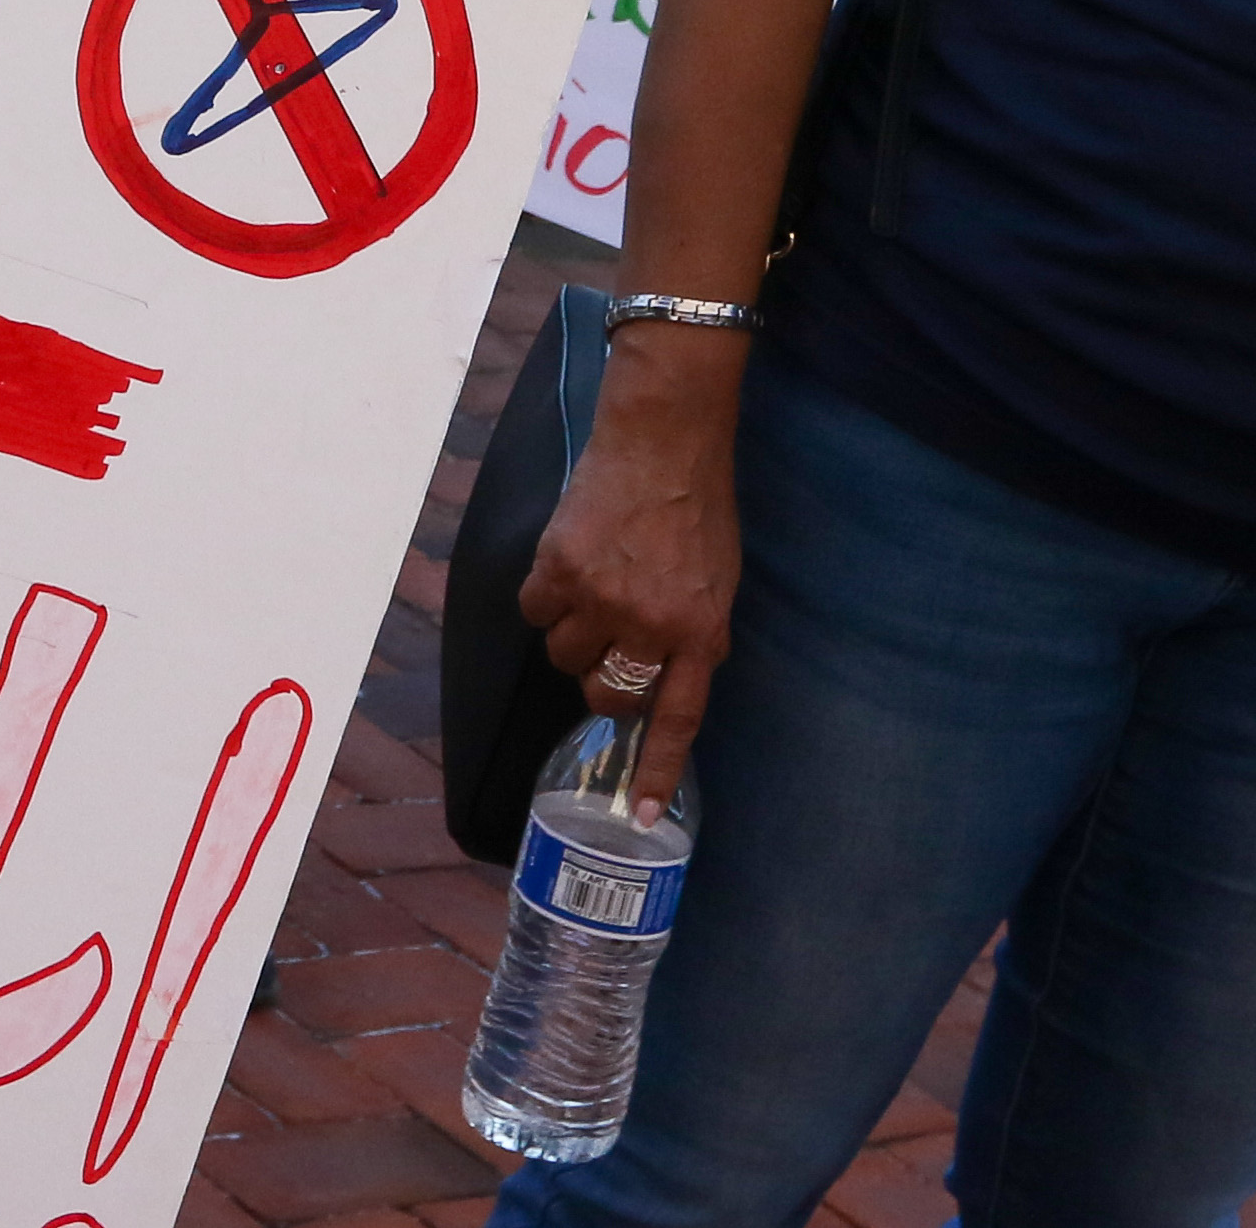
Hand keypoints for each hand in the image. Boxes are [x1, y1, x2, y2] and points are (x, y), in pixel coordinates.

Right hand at [513, 333, 748, 817]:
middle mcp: (650, 625)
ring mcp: (601, 597)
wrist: (663, 437)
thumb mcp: (719, 580)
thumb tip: (665, 677)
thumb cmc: (698, 505)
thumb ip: (694, 634)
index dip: (657, 771)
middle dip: (604, 678)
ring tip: (594, 584)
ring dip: (574, 631)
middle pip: (607, 694)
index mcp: (699, 631)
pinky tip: (568, 563)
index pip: (677, 718)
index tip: (637, 816)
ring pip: (565, 655)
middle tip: (610, 641)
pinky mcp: (559, 568)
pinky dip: (546, 595)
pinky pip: (536, 611)